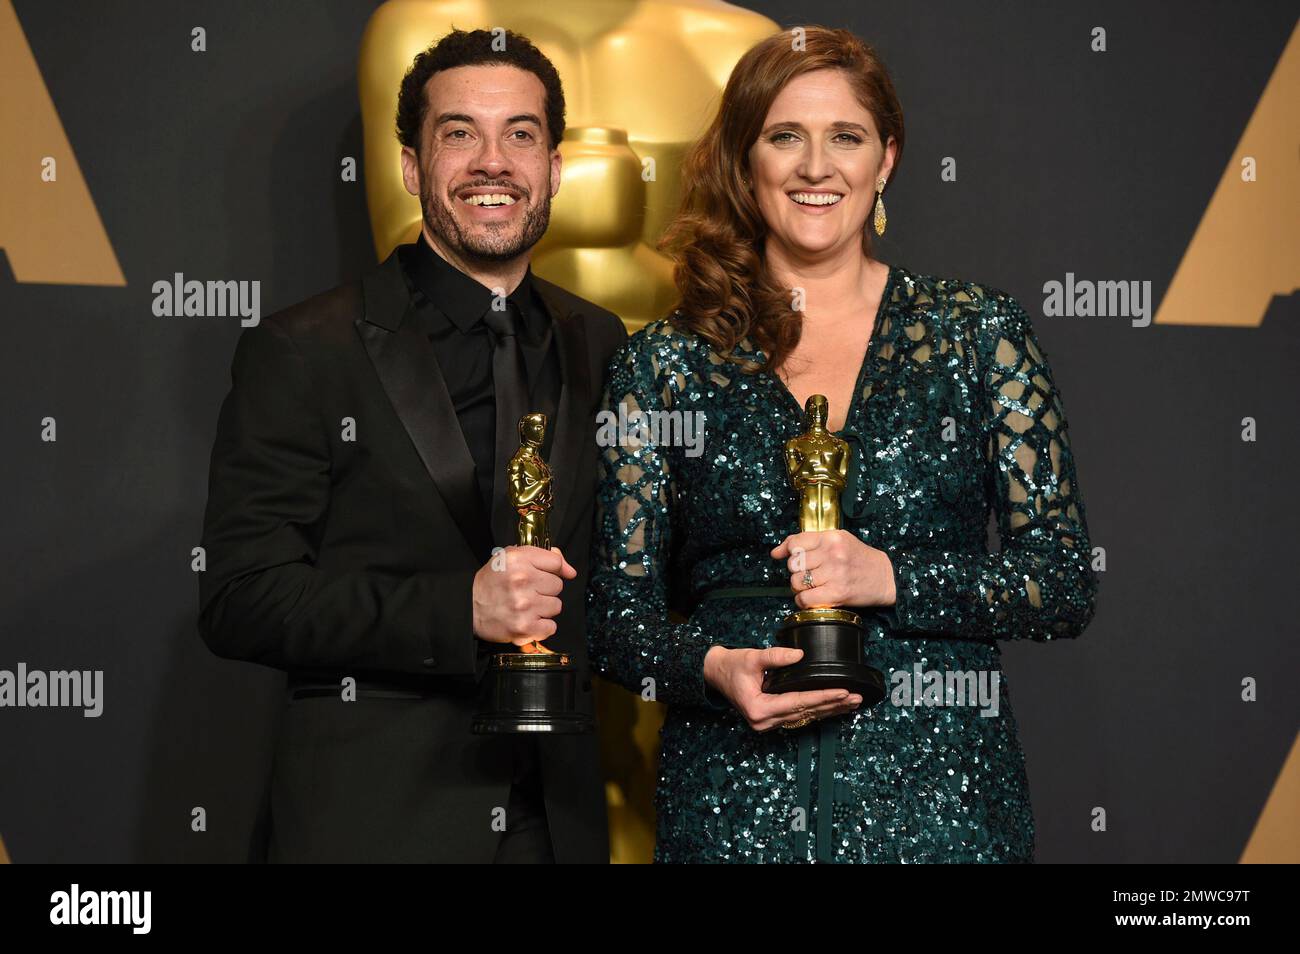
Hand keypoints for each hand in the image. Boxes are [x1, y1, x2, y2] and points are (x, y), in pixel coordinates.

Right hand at [472, 546, 576, 645]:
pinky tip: (529, 620)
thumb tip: (569, 570)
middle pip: (558, 585)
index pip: (556, 562)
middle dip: (546, 589)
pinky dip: (542, 627)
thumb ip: (541, 556)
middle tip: (528, 592)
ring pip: (556, 606)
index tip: (549, 574)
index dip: (555, 569)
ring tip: (527, 607)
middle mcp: (521, 580)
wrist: (468, 608)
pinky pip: (551, 627)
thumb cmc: (491, 582)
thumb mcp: (510, 558)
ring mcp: (524, 605)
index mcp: (518, 560)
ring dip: (544, 608)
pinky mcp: (524, 627)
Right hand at [702, 646, 862, 731]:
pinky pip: (799, 716)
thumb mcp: (752, 657)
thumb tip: (800, 655)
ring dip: (829, 710)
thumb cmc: (732, 665)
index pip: (798, 702)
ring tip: (852, 704)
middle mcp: (765, 722)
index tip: (843, 691)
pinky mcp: (772, 720)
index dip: (822, 696)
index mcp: (759, 709)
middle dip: (832, 705)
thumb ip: (775, 656)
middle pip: (806, 713)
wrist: (716, 674)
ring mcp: (768, 724)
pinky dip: (818, 710)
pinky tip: (834, 707)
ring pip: (805, 717)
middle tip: (856, 698)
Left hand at [771, 530, 895, 610]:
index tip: (789, 557)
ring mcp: (835, 574)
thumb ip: (808, 542)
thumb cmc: (859, 558)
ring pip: (796, 582)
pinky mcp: (837, 594)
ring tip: (812, 586)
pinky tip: (813, 597)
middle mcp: (832, 554)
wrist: (886, 577)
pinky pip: (805, 599)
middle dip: (796, 571)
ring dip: (800, 587)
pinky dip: (804, 601)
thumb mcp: (837, 541)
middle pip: (793, 564)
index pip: (795, 543)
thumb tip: (775, 552)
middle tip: (808, 573)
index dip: (788, 551)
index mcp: (832, 537)